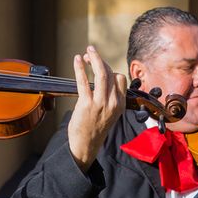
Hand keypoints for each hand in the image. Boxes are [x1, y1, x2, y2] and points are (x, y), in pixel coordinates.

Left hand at [66, 46, 126, 170]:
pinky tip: (77, 60)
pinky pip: (84, 82)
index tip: (99, 64)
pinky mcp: (86, 105)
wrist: (86, 145)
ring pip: (101, 74)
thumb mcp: (109, 113)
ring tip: (87, 52)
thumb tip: (102, 79)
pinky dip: (80, 68)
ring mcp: (100, 104)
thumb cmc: (95, 128)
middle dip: (100, 60)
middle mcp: (113, 103)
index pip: (120, 79)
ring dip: (94, 59)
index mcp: (120, 104)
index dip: (109, 68)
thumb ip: (110, 97)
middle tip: (90, 54)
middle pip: (111, 73)